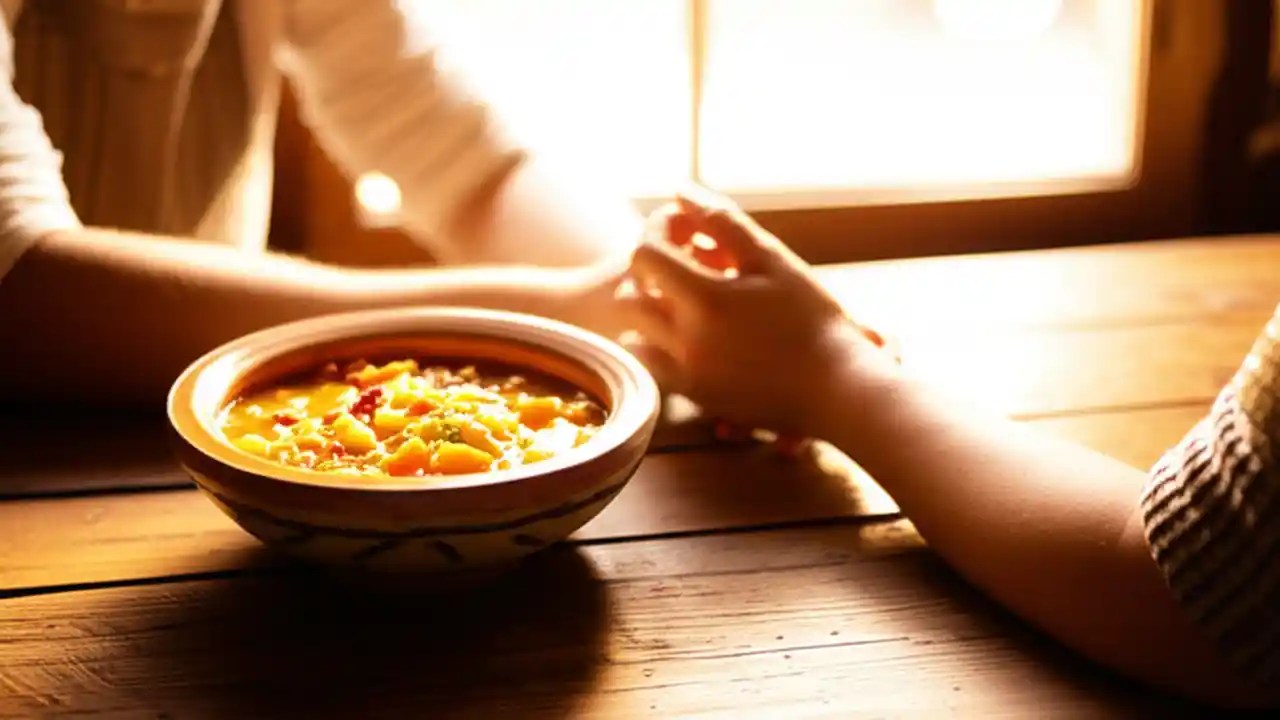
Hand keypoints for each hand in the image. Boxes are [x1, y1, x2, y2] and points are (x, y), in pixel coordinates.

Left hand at [618, 187, 896, 440]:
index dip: (658, 232)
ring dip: (650, 311)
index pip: (645, 255)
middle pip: (629, 296)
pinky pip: (654, 367)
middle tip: (686, 262)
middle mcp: (686, 341)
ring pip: (635, 335)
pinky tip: (696, 333)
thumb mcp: (772, 259)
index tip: (685, 228)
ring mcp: (688, 374)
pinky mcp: (696, 397)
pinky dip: (662, 345)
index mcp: (705, 301)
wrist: (837, 387)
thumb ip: (723, 222)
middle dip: (650, 273)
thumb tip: (680, 192)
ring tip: (689, 299)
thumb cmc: (812, 317)